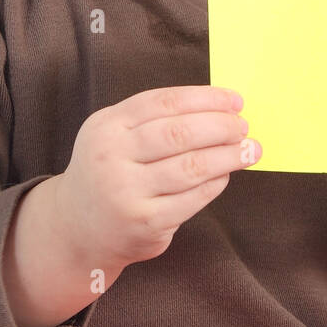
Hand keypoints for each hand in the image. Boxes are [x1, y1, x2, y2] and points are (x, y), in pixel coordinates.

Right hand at [54, 85, 259, 270]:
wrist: (76, 228)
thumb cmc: (109, 172)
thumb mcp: (114, 135)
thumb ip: (154, 119)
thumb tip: (218, 108)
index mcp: (107, 125)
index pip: (164, 102)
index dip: (205, 99)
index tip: (234, 101)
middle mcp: (112, 156)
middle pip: (179, 133)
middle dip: (220, 126)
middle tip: (243, 126)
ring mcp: (127, 192)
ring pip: (191, 167)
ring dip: (227, 156)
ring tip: (249, 150)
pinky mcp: (145, 223)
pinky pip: (192, 198)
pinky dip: (215, 184)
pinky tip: (226, 175)